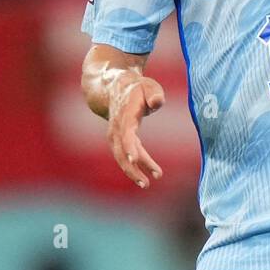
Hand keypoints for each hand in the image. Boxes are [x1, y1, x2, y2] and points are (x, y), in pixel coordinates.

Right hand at [106, 73, 164, 188]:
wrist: (113, 88)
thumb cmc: (137, 88)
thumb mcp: (149, 86)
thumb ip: (154, 94)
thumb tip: (156, 103)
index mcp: (126, 115)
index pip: (126, 134)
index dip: (130, 147)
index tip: (135, 159)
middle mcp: (117, 127)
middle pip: (123, 150)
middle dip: (133, 167)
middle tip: (147, 182)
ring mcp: (114, 135)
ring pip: (121, 156)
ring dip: (132, 171)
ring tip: (146, 184)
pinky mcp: (117, 140)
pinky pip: (123, 156)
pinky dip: (132, 167)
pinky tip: (144, 176)